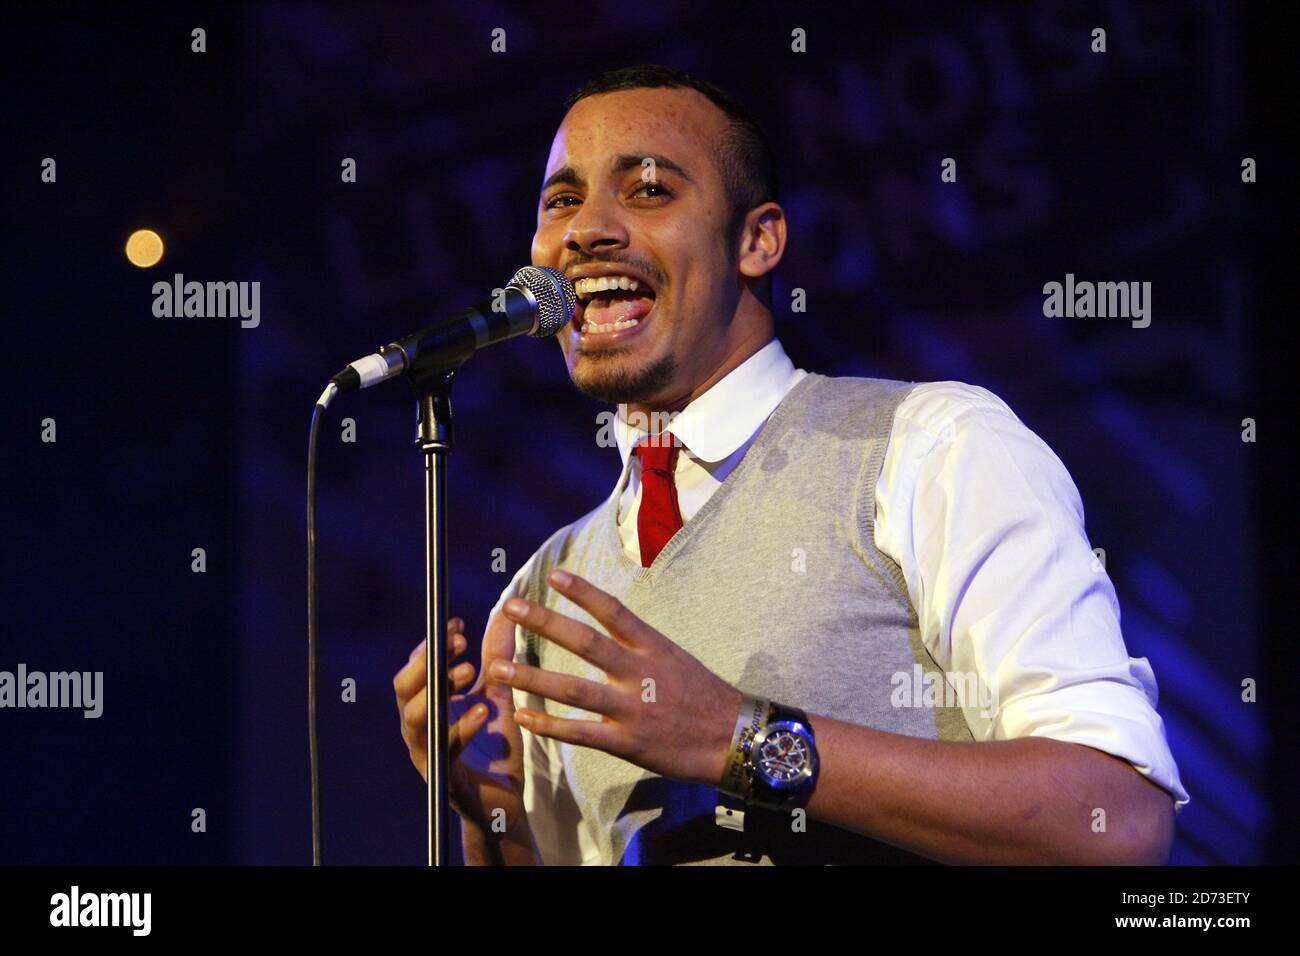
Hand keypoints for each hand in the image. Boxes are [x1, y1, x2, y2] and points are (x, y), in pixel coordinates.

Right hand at [393, 609, 527, 833]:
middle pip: (404, 688)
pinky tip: (483, 711)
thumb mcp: (499, 691)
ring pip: (413, 718)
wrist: (505, 798)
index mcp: (427, 704)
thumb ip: (497, 654)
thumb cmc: (495, 744)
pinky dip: (463, 728)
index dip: (433, 644)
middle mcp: (419, 726)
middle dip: (428, 661)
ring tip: (470, 671)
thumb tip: (506, 609)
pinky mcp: (444, 777)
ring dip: (438, 691)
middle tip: (459, 643)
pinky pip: (444, 750)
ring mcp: (427, 752)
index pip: (417, 668)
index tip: (458, 625)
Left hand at [492, 570, 742, 787]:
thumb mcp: (677, 659)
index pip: (614, 611)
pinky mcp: (627, 742)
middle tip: (511, 608)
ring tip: (498, 668)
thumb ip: (641, 648)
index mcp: (654, 647)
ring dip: (533, 676)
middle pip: (585, 642)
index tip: (554, 574)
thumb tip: (609, 630)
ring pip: (573, 689)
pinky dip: (549, 725)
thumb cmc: (705, 697)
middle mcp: (640, 672)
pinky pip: (580, 732)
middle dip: (545, 623)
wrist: (734, 739)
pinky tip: (523, 716)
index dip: (583, 591)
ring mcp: (632, 708)